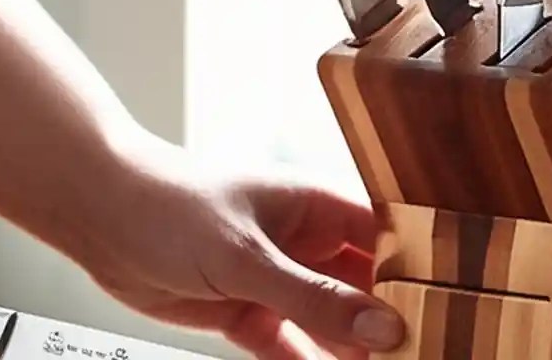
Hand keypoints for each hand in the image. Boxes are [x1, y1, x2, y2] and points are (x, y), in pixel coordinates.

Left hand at [78, 140, 404, 359]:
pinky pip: (290, 345)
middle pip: (365, 287)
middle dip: (390, 320)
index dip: (421, 273)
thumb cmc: (173, 206)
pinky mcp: (246, 311)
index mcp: (319, 206)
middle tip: (424, 352)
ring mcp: (277, 278)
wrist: (100, 217)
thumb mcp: (249, 256)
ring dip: (353, 350)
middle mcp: (305, 242)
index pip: (389, 240)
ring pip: (330, 322)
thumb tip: (383, 326)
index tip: (450, 310)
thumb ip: (315, 298)